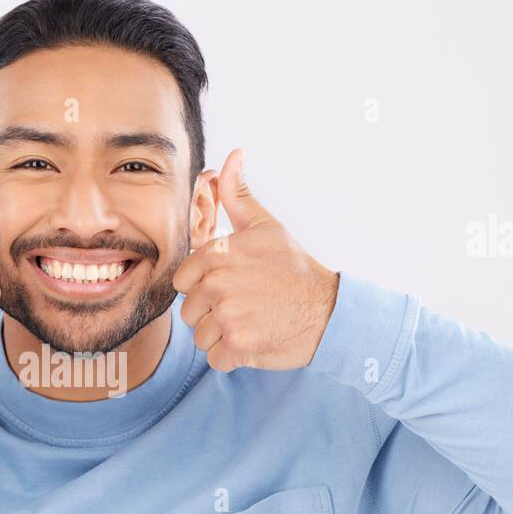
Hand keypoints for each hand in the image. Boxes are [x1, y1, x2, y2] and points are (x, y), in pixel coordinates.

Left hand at [173, 149, 339, 372]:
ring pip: (200, 336)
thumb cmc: (294, 268)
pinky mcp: (237, 347)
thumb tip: (233, 155)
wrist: (329, 311)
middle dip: (212, 313)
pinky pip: (215, 358)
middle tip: (245, 306)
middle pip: (190, 311)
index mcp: (219, 254)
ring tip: (250, 323)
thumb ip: (238, 195)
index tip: (230, 286)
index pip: (183, 281)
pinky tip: (254, 341)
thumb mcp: (266, 227)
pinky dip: (232, 357)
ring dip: (221, 336)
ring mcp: (228, 317)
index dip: (203, 287)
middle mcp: (219, 284)